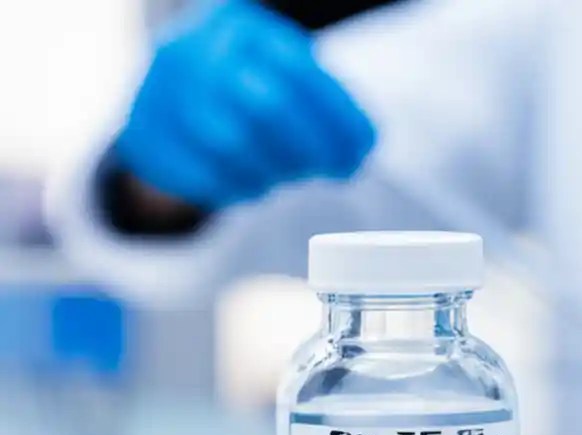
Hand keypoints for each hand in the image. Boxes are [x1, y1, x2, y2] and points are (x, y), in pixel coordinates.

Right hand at [114, 0, 376, 208]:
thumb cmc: (247, 86)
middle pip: (267, 106)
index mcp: (237, 27)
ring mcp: (161, 93)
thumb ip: (324, 100)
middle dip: (312, 147)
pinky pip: (203, 176)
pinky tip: (257, 184)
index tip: (364, 151)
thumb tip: (364, 146)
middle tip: (337, 170)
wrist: (165, 94)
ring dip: (277, 171)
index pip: (299, 71)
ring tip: (292, 174)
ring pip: (232, 145)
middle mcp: (194, 52)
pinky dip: (242, 188)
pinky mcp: (145, 139)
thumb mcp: (281, 69)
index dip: (338, 116)